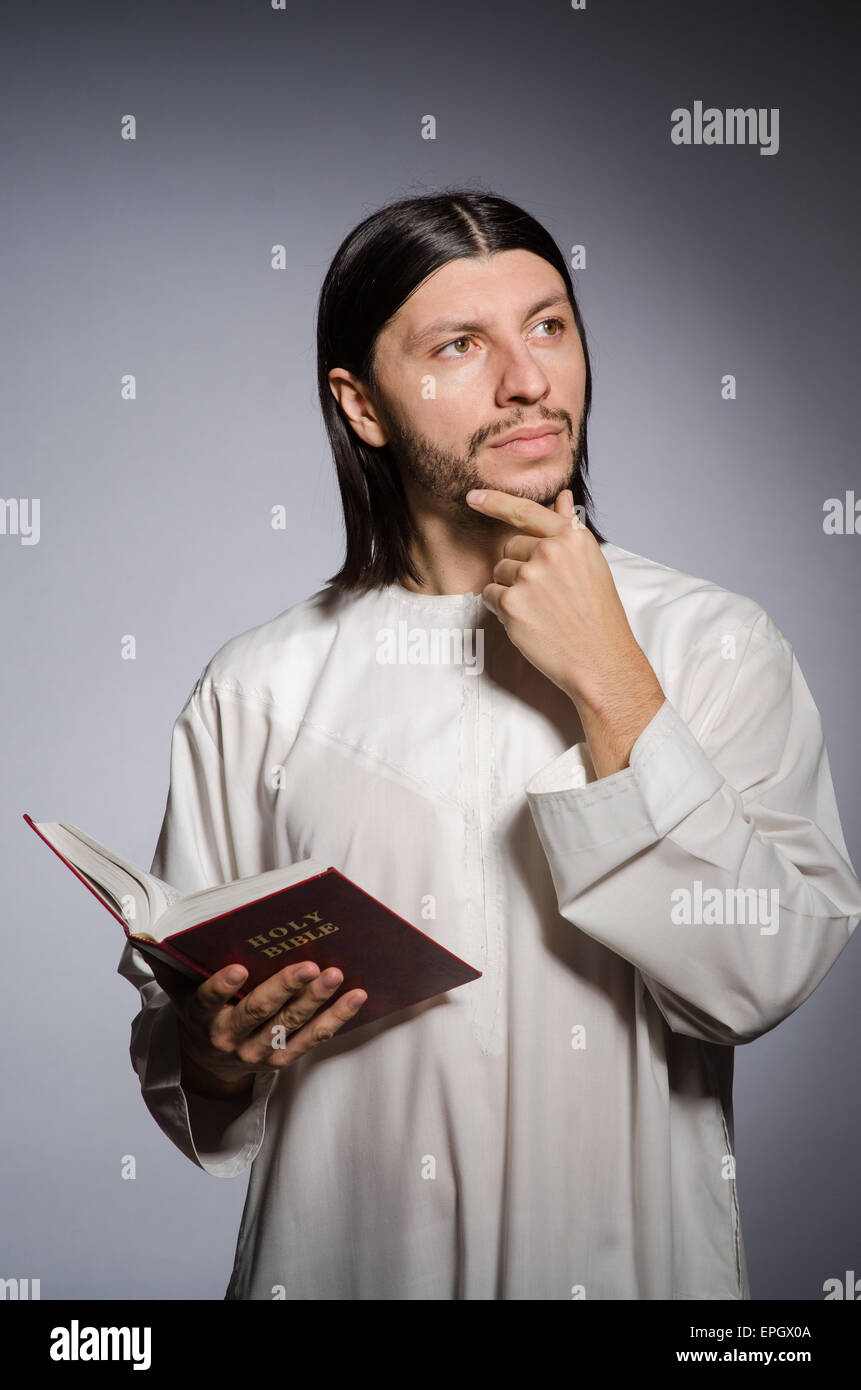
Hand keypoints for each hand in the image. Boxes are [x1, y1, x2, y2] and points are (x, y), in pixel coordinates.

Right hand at [167, 961, 366, 1098]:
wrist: (208, 1060)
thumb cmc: (201, 1009)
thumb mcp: (178, 988)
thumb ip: (170, 963)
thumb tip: (150, 934)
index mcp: (201, 1016)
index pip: (208, 1001)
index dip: (222, 987)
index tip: (238, 968)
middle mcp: (228, 1038)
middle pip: (257, 1013)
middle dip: (283, 988)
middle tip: (308, 965)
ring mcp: (257, 1052)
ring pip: (289, 1026)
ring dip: (315, 1000)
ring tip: (335, 974)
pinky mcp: (282, 1058)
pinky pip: (312, 1039)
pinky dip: (336, 1018)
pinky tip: (355, 996)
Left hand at [466, 486, 664, 774]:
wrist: (601, 660)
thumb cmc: (598, 615)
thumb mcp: (591, 565)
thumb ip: (568, 531)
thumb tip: (562, 497)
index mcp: (572, 538)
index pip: (524, 511)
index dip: (495, 501)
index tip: (473, 496)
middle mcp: (550, 552)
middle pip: (510, 548)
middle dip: (519, 567)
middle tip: (548, 595)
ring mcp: (529, 577)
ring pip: (499, 573)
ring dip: (511, 590)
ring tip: (542, 610)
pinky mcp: (512, 604)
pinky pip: (490, 596)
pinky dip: (502, 609)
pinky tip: (529, 622)